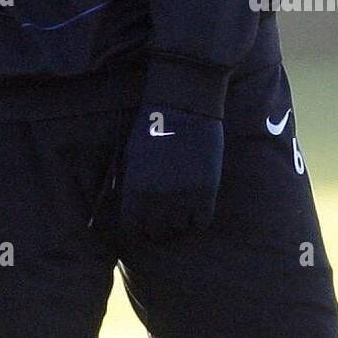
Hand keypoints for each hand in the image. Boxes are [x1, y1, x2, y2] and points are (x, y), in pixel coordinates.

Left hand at [119, 106, 223, 240]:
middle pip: (155, 231)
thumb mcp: (131, 155)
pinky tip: (194, 208)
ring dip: (177, 222)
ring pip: (178, 228)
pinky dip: (197, 220)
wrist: (184, 106)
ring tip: (177, 209)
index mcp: (134, 187)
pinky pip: (201, 222)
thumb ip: (130, 184)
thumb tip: (131, 209)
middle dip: (155, 227)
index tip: (141, 224)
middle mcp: (157, 197)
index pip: (131, 227)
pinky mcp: (207, 191)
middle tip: (160, 219)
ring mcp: (183, 196)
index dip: (136, 227)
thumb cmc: (153, 126)